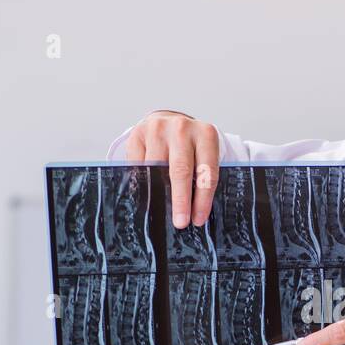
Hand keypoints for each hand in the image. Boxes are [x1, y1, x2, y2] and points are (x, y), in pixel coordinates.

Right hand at [124, 110, 219, 227]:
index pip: (206, 171)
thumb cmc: (190, 146)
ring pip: (155, 167)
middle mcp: (182, 128)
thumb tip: (193, 212)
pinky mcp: (138, 133)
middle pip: (181, 170)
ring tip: (160, 210)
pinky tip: (146, 194)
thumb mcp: (203, 155)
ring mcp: (158, 128)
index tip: (198, 219)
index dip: (203, 199)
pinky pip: (137, 164)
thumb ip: (201, 176)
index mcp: (206, 134)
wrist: (169, 122)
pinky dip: (141, 182)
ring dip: (158, 193)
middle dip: (180, 200)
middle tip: (180, 222)